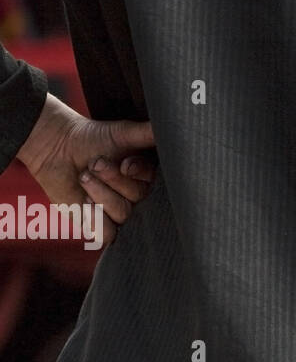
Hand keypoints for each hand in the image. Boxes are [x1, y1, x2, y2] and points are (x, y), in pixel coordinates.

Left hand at [16, 94, 156, 247]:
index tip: (124, 164)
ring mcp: (118, 211)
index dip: (139, 174)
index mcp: (147, 174)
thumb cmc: (92, 138)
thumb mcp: (124, 132)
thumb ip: (149, 133)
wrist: (57, 149)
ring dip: (100, 195)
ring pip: (122, 214)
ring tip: (83, 177)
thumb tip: (172, 127)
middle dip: (113, 180)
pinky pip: (107, 234)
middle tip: (95, 163)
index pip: (155, 181)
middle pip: (138, 197)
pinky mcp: (99, 225)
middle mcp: (137, 194)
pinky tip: (83, 201)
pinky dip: (95, 219)